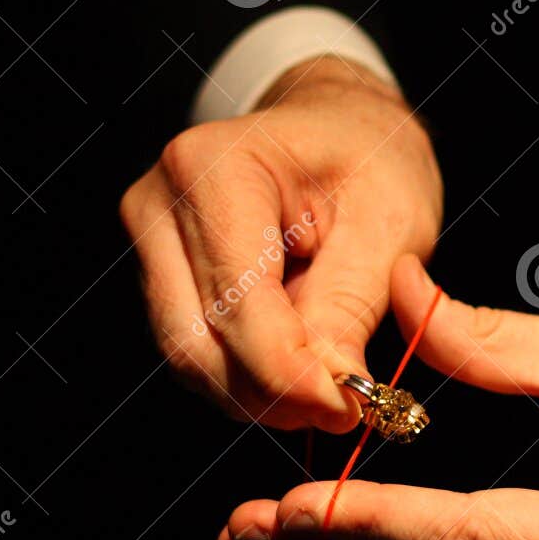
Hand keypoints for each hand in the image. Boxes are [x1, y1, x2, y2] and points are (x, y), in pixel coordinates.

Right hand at [121, 56, 442, 431]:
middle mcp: (160, 203)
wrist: (344, 129)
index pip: (239, 304)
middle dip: (273, 393)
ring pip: (191, 359)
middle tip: (343, 410)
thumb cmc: (372, 160)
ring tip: (329, 386)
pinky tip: (298, 366)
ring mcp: (150, 240)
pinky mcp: (161, 273)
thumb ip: (349, 311)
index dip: (291, 372)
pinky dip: (248, 377)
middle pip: (198, 343)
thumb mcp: (388, 225)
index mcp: (214, 168)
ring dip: (261, 393)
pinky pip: (196, 351)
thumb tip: (332, 397)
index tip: (348, 409)